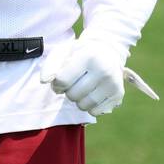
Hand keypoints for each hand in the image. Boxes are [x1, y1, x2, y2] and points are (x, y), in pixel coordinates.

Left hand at [39, 35, 158, 115]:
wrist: (107, 51)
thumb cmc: (80, 53)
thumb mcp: (64, 51)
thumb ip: (50, 65)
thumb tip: (44, 81)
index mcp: (89, 56)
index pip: (62, 80)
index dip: (56, 83)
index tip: (60, 79)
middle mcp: (104, 70)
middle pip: (72, 95)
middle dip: (68, 91)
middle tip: (73, 82)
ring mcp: (113, 83)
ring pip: (83, 106)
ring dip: (78, 100)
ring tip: (82, 88)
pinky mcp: (118, 95)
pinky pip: (95, 112)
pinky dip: (89, 106)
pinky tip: (91, 94)